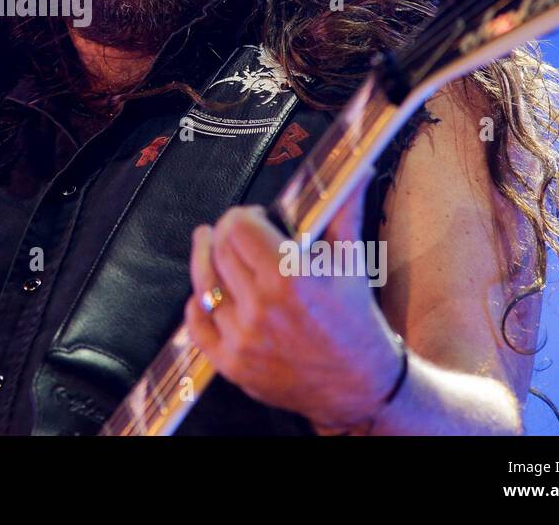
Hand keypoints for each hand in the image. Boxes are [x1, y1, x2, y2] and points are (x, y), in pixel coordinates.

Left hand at [184, 178, 404, 431]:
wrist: (362, 386)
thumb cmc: (355, 318)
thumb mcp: (352, 261)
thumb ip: (342, 212)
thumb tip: (350, 173)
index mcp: (290, 276)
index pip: (238, 227)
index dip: (240, 215)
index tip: (251, 216)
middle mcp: (262, 307)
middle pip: (218, 251)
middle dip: (222, 233)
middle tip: (231, 231)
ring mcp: (244, 338)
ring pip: (202, 284)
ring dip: (203, 261)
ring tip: (207, 247)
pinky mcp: (233, 364)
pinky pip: (196, 324)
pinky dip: (197, 304)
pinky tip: (207, 292)